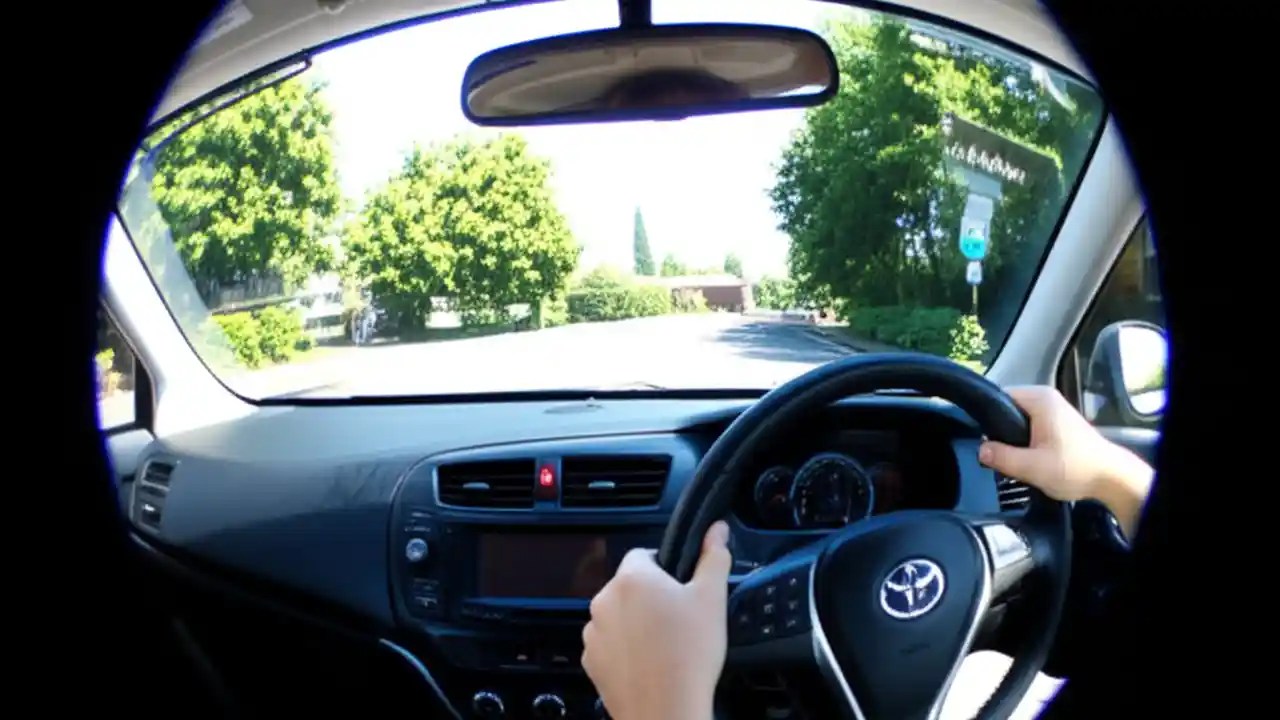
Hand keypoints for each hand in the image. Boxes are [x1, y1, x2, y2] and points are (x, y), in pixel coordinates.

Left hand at [582, 522, 731, 719]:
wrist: (666, 711)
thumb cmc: (689, 654)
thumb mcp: (712, 598)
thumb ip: (714, 557)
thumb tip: (716, 529)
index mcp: (631, 578)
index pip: (643, 555)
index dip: (665, 569)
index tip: (682, 590)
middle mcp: (604, 600)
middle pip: (629, 586)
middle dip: (651, 597)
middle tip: (679, 620)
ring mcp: (593, 633)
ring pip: (618, 616)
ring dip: (635, 623)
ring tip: (665, 645)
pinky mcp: (591, 661)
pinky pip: (609, 644)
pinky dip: (625, 650)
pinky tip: (649, 663)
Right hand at [979, 386, 1152, 537]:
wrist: (1111, 478)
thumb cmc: (1074, 467)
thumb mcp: (1032, 466)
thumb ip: (1002, 456)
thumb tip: (980, 449)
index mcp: (1039, 398)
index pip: (998, 398)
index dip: (986, 419)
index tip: (980, 439)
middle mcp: (1045, 398)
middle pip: (1007, 410)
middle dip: (999, 432)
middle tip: (995, 454)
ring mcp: (1053, 410)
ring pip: (1018, 420)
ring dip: (1013, 439)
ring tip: (1010, 458)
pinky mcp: (1057, 423)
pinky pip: (1030, 426)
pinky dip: (1025, 441)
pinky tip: (1025, 458)